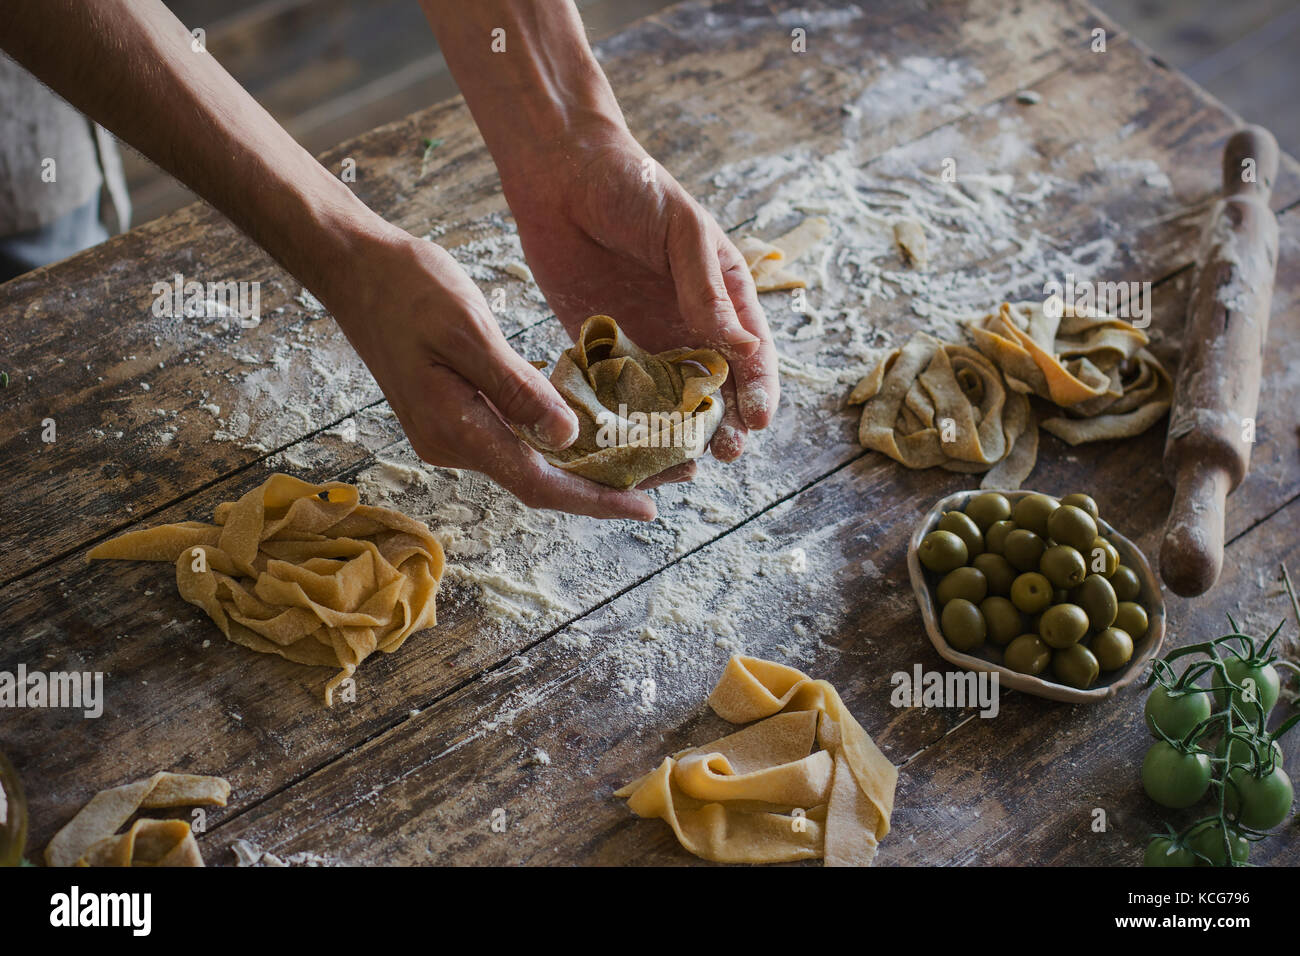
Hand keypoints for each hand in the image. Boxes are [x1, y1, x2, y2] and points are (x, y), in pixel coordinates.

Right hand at [321, 227, 665, 519]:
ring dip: (588, 462)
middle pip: (542, 481)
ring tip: (649, 454)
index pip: (539, 484)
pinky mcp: (454, 411)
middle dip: (606, 484)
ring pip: (531, 461)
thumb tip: (566, 441)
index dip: (597, 500)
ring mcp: (451, 430)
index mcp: (457, 430)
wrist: (352, 267)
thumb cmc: (407, 289)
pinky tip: (594, 426)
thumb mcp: (469, 332)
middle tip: (671, 473)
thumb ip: (516, 388)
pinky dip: (559, 437)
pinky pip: (516, 436)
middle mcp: (454, 443)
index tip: (647, 508)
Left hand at [499, 124, 779, 464]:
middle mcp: (688, 325)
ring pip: (667, 402)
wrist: (558, 171)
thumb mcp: (681, 232)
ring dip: (673, 435)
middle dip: (721, 426)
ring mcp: (644, 339)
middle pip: (714, 390)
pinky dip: (622, 421)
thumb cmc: (632, 187)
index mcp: (722, 296)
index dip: (758, 392)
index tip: (757, 424)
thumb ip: (707, 289)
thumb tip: (743, 348)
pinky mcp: (599, 346)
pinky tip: (622, 444)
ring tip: (675, 463)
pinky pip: (616, 392)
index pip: (752, 355)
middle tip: (720, 455)